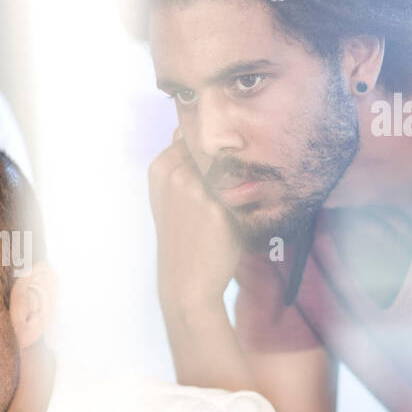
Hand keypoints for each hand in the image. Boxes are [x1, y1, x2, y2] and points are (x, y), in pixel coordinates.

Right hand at [148, 127, 241, 317]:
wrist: (186, 280)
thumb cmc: (182, 237)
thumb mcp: (168, 198)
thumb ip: (180, 164)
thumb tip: (195, 131)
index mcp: (159, 168)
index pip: (193, 136)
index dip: (210, 148)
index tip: (221, 162)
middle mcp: (174, 173)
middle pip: (214, 147)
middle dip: (228, 159)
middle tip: (238, 177)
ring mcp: (194, 188)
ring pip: (231, 164)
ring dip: (243, 175)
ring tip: (246, 193)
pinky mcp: (217, 206)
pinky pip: (244, 188)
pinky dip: (251, 196)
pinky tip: (250, 207)